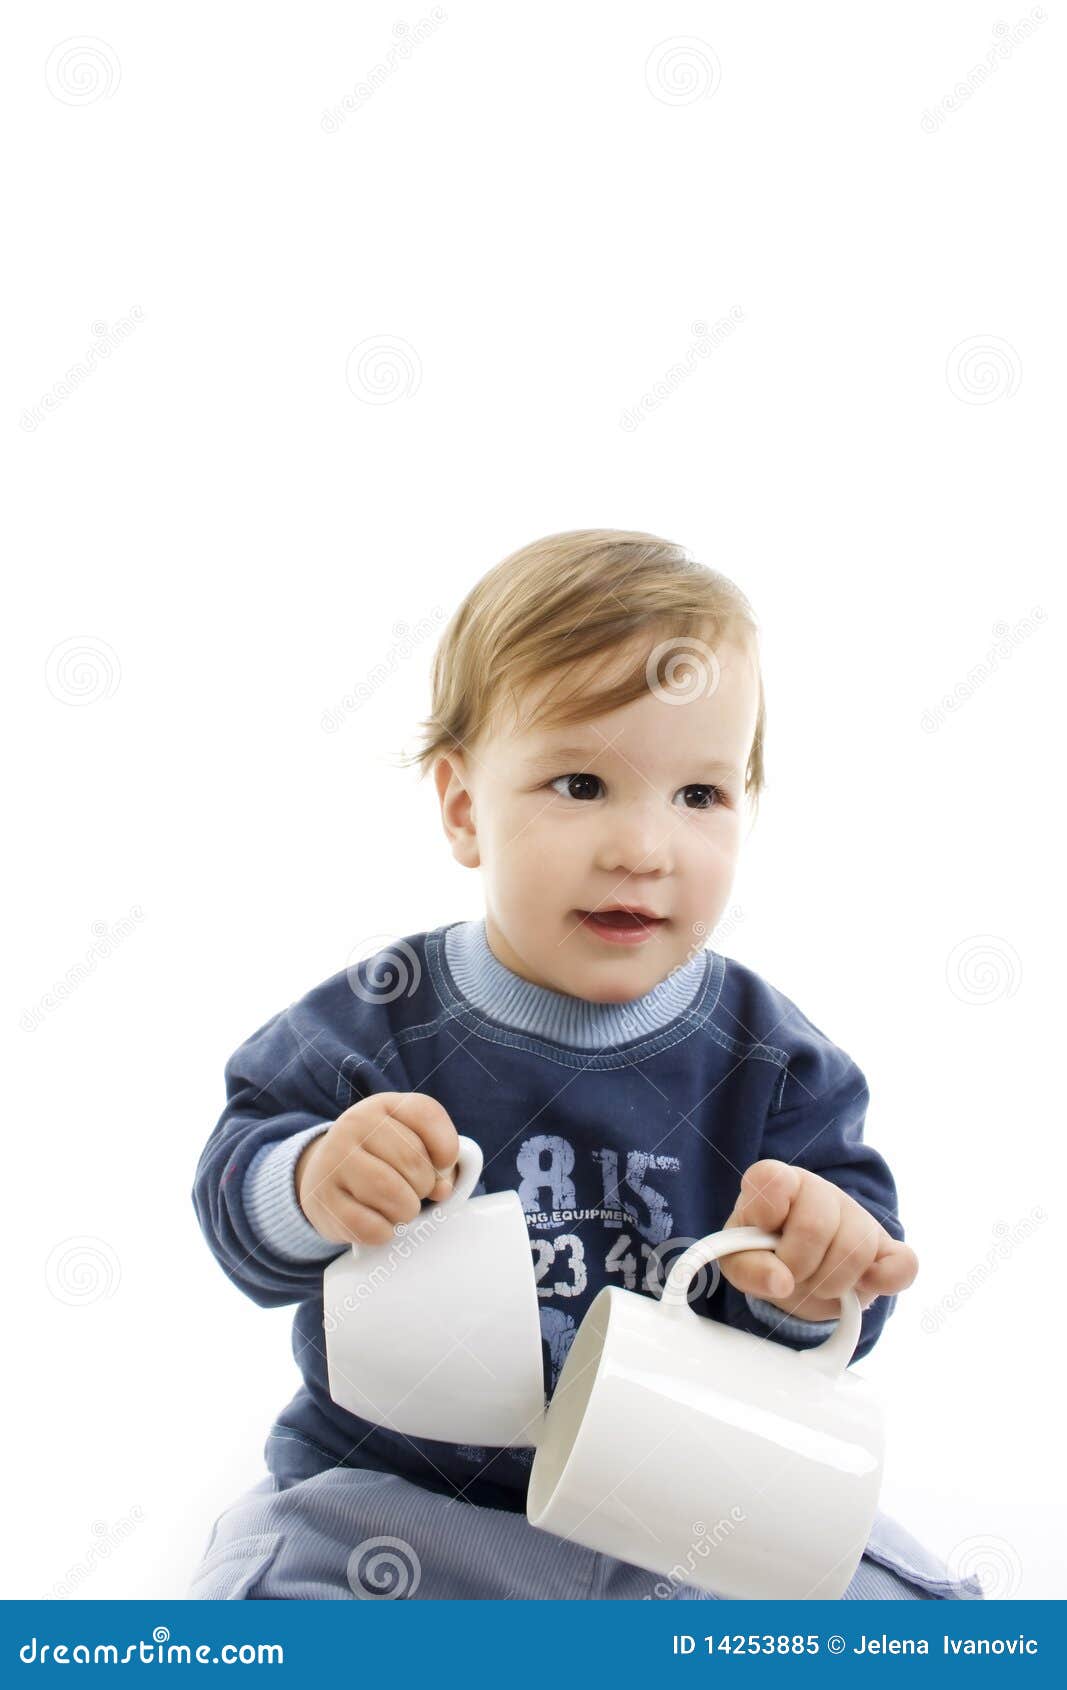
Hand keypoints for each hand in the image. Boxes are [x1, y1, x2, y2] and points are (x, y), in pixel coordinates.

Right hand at [295, 1091, 460, 1247]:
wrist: (325, 1173)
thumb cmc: (382, 1157)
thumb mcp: (411, 1140)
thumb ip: (441, 1157)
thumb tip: (443, 1189)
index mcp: (382, 1105)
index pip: (427, 1115)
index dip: (447, 1149)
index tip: (439, 1165)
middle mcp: (353, 1125)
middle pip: (414, 1162)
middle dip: (424, 1186)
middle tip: (412, 1191)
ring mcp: (333, 1161)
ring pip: (392, 1194)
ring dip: (406, 1211)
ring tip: (398, 1209)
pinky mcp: (322, 1201)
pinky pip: (369, 1226)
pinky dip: (384, 1233)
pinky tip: (379, 1224)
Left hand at [719, 1159, 917, 1321]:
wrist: (797, 1269)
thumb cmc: (764, 1255)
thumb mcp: (739, 1262)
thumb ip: (749, 1270)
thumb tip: (780, 1282)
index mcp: (776, 1183)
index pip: (771, 1178)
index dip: (767, 1210)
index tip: (763, 1231)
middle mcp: (819, 1190)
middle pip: (815, 1226)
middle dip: (797, 1267)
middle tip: (789, 1277)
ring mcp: (857, 1216)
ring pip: (855, 1249)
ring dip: (829, 1284)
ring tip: (814, 1284)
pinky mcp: (888, 1248)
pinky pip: (903, 1264)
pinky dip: (883, 1281)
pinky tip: (862, 1285)